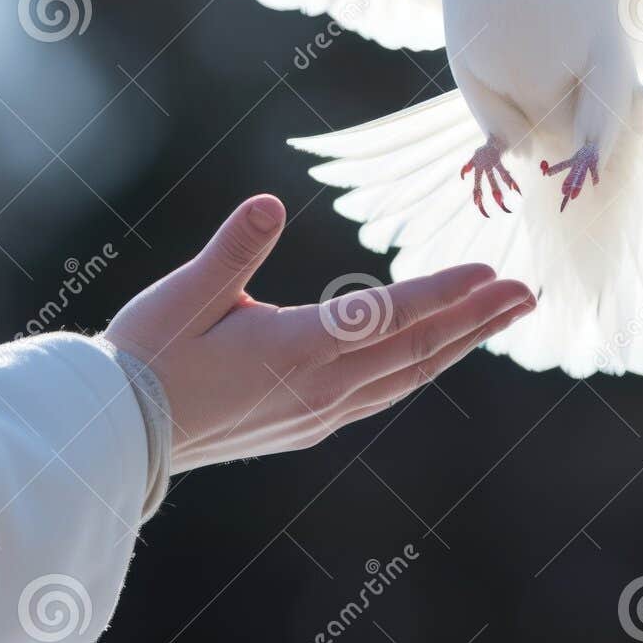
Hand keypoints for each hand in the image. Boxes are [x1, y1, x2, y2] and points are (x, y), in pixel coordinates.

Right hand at [104, 194, 534, 472]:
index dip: (442, 291)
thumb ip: (232, 251)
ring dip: (459, 344)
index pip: (386, 315)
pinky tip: (433, 354)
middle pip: (417, 349)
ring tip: (500, 318)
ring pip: (407, 376)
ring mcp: (316, 413)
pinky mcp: (305, 425)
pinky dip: (419, 367)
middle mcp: (317, 388)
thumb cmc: (142, 359)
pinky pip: (382, 393)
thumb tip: (271, 203)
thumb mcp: (182, 296)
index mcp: (292, 350)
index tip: (490, 270)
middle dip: (477, 319)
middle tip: (528, 292)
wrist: (114, 439)